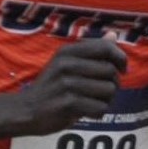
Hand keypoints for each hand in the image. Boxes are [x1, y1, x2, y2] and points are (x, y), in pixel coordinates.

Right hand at [8, 41, 124, 134]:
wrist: (25, 110)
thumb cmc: (53, 86)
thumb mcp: (67, 62)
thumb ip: (92, 50)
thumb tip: (113, 35)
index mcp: (67, 52)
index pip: (106, 48)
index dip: (120, 58)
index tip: (122, 69)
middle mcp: (66, 64)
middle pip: (111, 72)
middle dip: (112, 84)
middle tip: (99, 92)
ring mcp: (66, 84)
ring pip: (109, 91)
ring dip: (105, 100)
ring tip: (90, 101)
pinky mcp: (68, 103)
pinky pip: (101, 108)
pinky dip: (97, 113)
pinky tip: (86, 112)